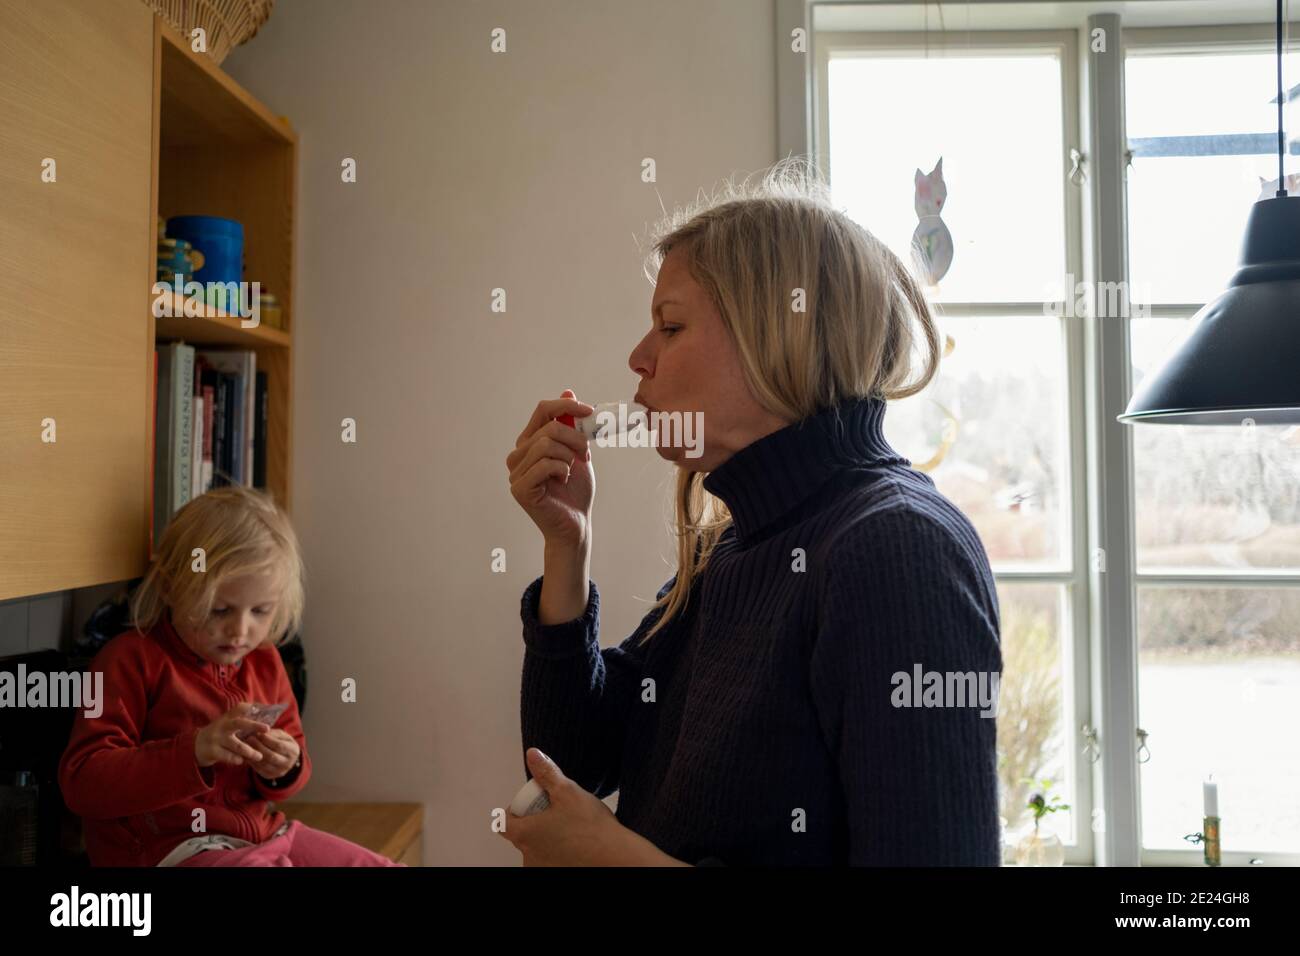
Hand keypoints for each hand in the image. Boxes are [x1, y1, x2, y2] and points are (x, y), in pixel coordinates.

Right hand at [195, 702, 269, 768]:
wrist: (195, 746)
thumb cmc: (218, 735)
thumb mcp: (226, 725)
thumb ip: (240, 721)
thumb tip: (261, 716)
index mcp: (227, 718)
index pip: (239, 708)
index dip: (252, 707)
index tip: (264, 707)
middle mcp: (222, 726)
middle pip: (239, 723)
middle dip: (254, 725)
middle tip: (267, 729)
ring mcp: (216, 739)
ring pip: (236, 744)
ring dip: (249, 751)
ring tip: (259, 756)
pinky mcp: (212, 751)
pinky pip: (228, 756)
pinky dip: (236, 759)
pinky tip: (242, 761)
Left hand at [248, 728, 299, 780]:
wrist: (286, 759)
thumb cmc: (283, 743)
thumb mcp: (282, 736)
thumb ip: (273, 734)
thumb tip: (261, 732)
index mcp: (293, 751)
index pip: (279, 745)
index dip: (268, 739)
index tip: (258, 733)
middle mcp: (288, 763)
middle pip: (271, 756)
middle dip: (259, 747)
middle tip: (249, 739)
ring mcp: (279, 771)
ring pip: (263, 764)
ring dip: (253, 755)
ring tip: (246, 746)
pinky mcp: (269, 776)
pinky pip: (258, 769)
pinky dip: (251, 761)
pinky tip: (246, 754)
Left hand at [498, 749, 686, 865]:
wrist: (614, 856)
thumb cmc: (589, 824)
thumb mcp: (567, 791)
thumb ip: (547, 773)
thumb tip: (532, 754)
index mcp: (524, 835)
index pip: (504, 822)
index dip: (514, 812)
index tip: (530, 805)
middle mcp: (527, 857)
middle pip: (521, 836)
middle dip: (533, 824)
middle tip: (555, 813)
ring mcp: (541, 869)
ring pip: (536, 850)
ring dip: (545, 840)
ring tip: (568, 829)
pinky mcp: (557, 874)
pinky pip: (550, 860)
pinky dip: (557, 853)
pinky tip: (574, 845)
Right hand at [507, 390, 595, 547]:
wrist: (576, 524)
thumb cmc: (576, 491)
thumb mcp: (577, 452)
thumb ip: (572, 425)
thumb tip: (568, 390)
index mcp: (530, 443)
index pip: (542, 411)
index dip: (566, 405)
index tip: (590, 411)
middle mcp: (518, 455)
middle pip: (548, 427)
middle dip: (575, 438)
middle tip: (586, 455)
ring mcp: (516, 473)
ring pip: (546, 444)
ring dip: (569, 456)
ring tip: (572, 471)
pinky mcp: (520, 489)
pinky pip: (545, 464)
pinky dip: (562, 470)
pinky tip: (563, 481)